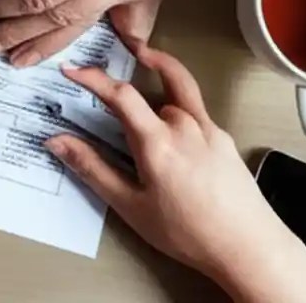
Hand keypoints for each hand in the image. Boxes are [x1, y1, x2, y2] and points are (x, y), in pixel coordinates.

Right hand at [45, 40, 305, 302]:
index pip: (120, 95)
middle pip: (151, 85)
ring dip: (159, 73)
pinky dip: (177, 101)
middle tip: (111, 62)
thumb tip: (57, 142)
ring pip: (178, 91)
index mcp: (157, 141)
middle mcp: (184, 125)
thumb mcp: (131, 206)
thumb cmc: (187, 232)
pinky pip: (196, 109)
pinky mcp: (223, 137)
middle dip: (129, 72)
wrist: (248, 246)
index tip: (72, 69)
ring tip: (145, 59)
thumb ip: (93, 169)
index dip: (93, 78)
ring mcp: (209, 128)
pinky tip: (171, 121)